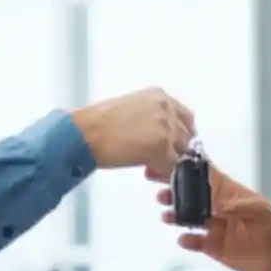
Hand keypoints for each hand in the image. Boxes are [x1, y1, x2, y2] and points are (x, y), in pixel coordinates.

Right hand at [72, 87, 194, 179]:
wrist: (83, 133)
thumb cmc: (97, 124)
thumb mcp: (131, 110)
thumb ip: (152, 118)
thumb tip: (161, 136)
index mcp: (159, 96)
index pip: (185, 118)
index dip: (179, 136)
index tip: (172, 147)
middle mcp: (166, 108)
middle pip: (187, 136)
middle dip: (176, 152)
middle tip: (160, 162)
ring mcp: (166, 128)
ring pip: (182, 153)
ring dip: (170, 164)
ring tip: (151, 168)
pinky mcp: (161, 148)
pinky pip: (171, 167)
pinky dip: (163, 174)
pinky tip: (147, 172)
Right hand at [152, 166, 270, 270]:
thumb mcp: (260, 209)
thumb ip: (239, 204)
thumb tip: (218, 202)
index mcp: (228, 193)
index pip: (205, 175)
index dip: (188, 167)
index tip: (170, 159)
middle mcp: (217, 207)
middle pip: (190, 195)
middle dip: (173, 189)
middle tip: (158, 187)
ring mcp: (213, 227)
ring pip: (188, 217)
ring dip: (175, 214)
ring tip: (166, 214)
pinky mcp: (213, 246)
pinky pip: (194, 242)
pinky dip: (187, 240)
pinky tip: (183, 238)